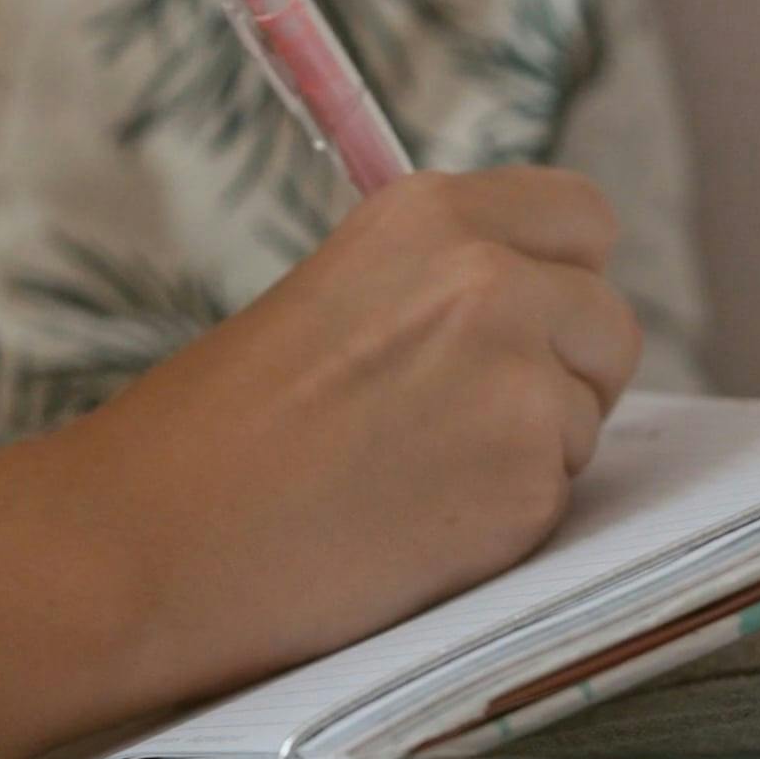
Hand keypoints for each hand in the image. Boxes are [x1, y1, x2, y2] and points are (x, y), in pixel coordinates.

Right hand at [54, 166, 641, 714]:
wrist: (149, 544)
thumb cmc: (213, 433)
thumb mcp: (337, 297)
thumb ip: (443, 284)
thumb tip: (545, 300)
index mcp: (432, 214)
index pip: (584, 219)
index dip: (562, 277)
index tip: (529, 321)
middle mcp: (491, 280)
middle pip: (611, 320)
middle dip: (564, 372)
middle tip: (464, 423)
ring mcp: (519, 383)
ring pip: (588, 416)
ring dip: (529, 453)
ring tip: (408, 478)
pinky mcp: (526, 484)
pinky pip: (560, 498)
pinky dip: (504, 522)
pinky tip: (411, 527)